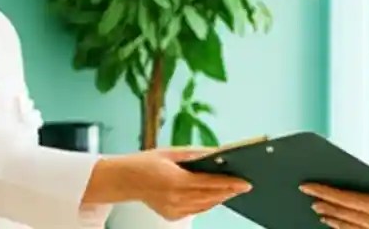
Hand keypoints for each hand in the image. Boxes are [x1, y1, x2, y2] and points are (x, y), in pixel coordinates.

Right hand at [114, 147, 251, 219]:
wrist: (124, 180)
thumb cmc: (145, 162)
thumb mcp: (171, 152)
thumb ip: (195, 153)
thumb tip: (217, 153)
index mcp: (175, 180)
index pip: (209, 183)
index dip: (229, 183)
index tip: (245, 183)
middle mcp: (175, 198)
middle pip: (210, 197)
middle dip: (228, 191)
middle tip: (243, 186)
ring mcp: (173, 209)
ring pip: (204, 206)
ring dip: (220, 198)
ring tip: (232, 190)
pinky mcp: (171, 215)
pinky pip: (195, 211)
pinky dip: (206, 204)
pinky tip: (214, 197)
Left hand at [300, 184, 368, 228]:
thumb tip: (358, 189)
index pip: (341, 196)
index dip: (322, 190)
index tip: (306, 185)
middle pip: (341, 211)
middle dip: (324, 203)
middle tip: (308, 197)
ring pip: (347, 226)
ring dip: (332, 218)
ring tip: (320, 212)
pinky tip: (338, 227)